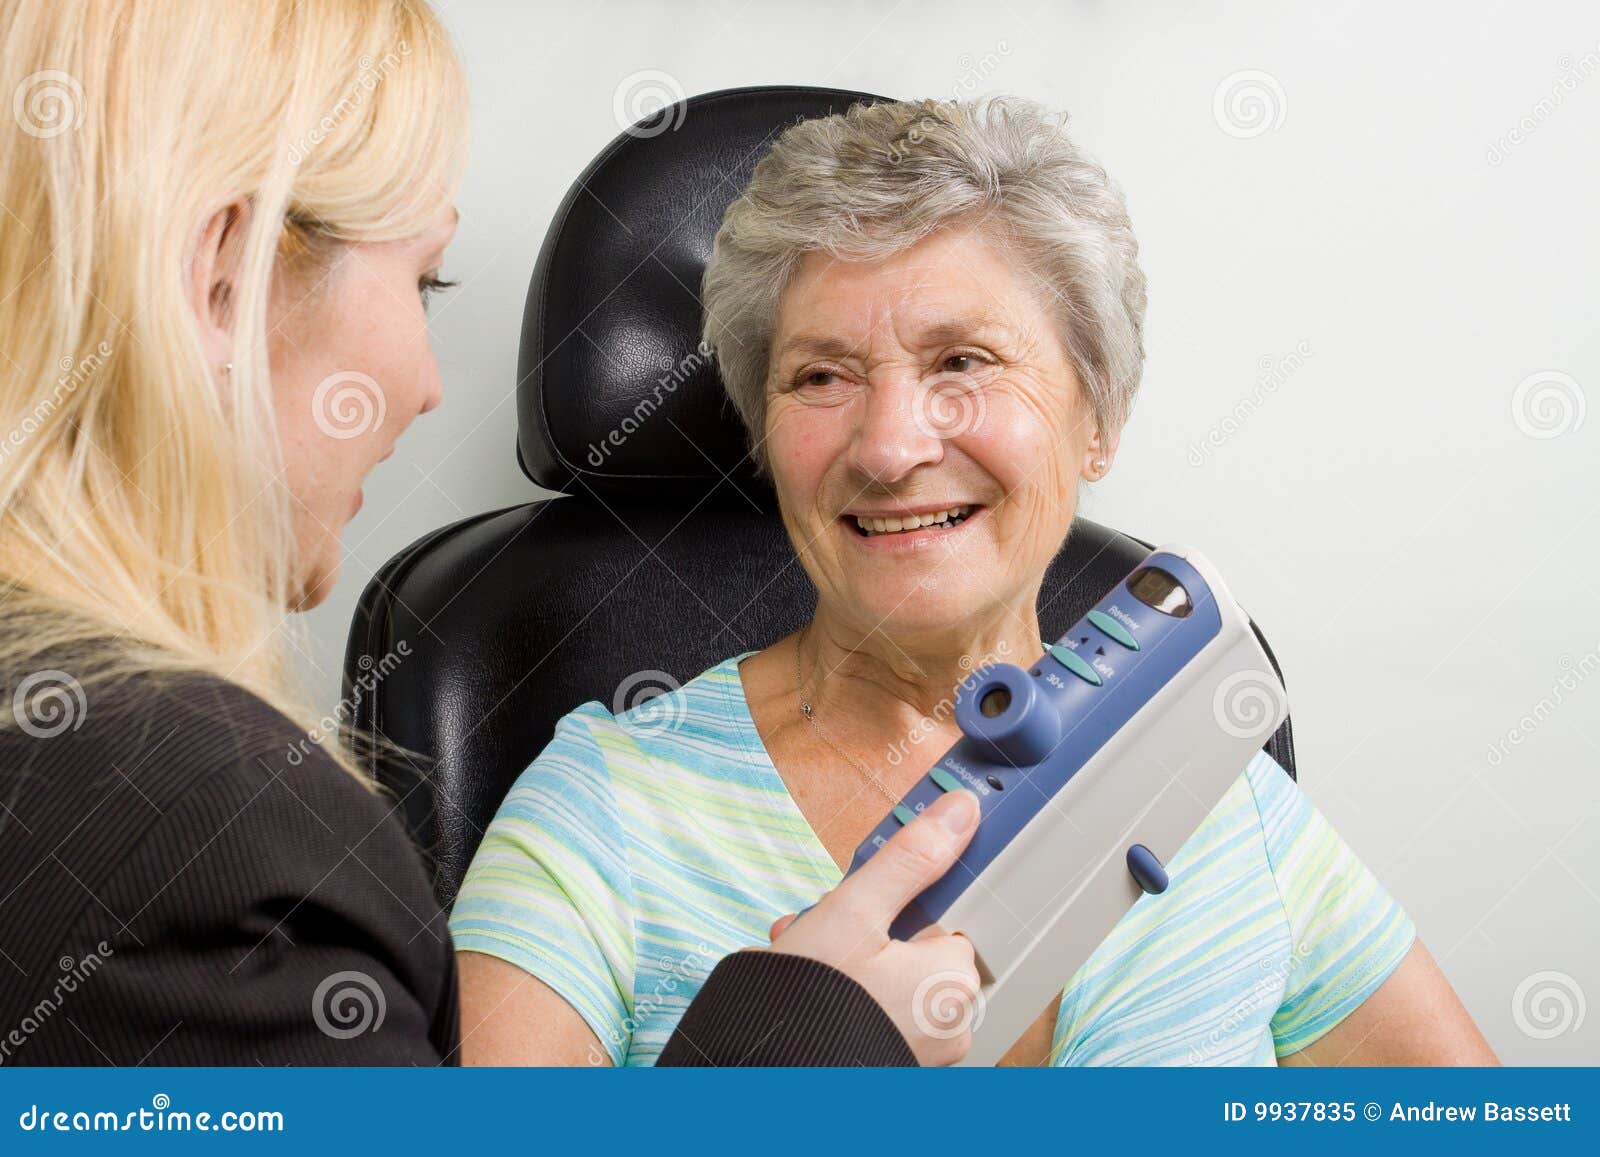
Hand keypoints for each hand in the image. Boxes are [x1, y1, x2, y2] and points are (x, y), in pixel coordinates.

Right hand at [766, 789, 982, 1065]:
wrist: (763, 1074)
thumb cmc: (815, 999)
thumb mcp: (855, 909)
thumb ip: (910, 858)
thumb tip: (962, 810)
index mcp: (955, 979)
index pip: (938, 916)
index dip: (891, 902)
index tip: (856, 901)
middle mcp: (949, 1023)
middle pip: (907, 947)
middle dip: (856, 929)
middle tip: (814, 929)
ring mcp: (921, 1052)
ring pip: (885, 979)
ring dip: (840, 959)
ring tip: (795, 957)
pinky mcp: (890, 1067)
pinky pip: (873, 1014)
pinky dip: (841, 996)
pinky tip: (800, 989)